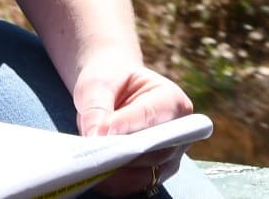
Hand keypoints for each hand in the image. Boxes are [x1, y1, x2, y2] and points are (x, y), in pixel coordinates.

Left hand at [72, 59, 193, 196]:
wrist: (113, 91)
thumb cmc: (110, 81)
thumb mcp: (98, 84)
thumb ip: (97, 107)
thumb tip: (96, 137)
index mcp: (172, 100)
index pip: (150, 116)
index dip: (125, 126)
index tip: (101, 133)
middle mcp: (179, 134)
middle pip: (153, 153)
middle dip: (122, 156)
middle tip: (92, 157)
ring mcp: (168, 158)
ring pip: (144, 175)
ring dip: (116, 174)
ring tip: (89, 168)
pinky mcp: (152, 175)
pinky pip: (133, 186)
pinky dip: (112, 183)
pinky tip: (93, 175)